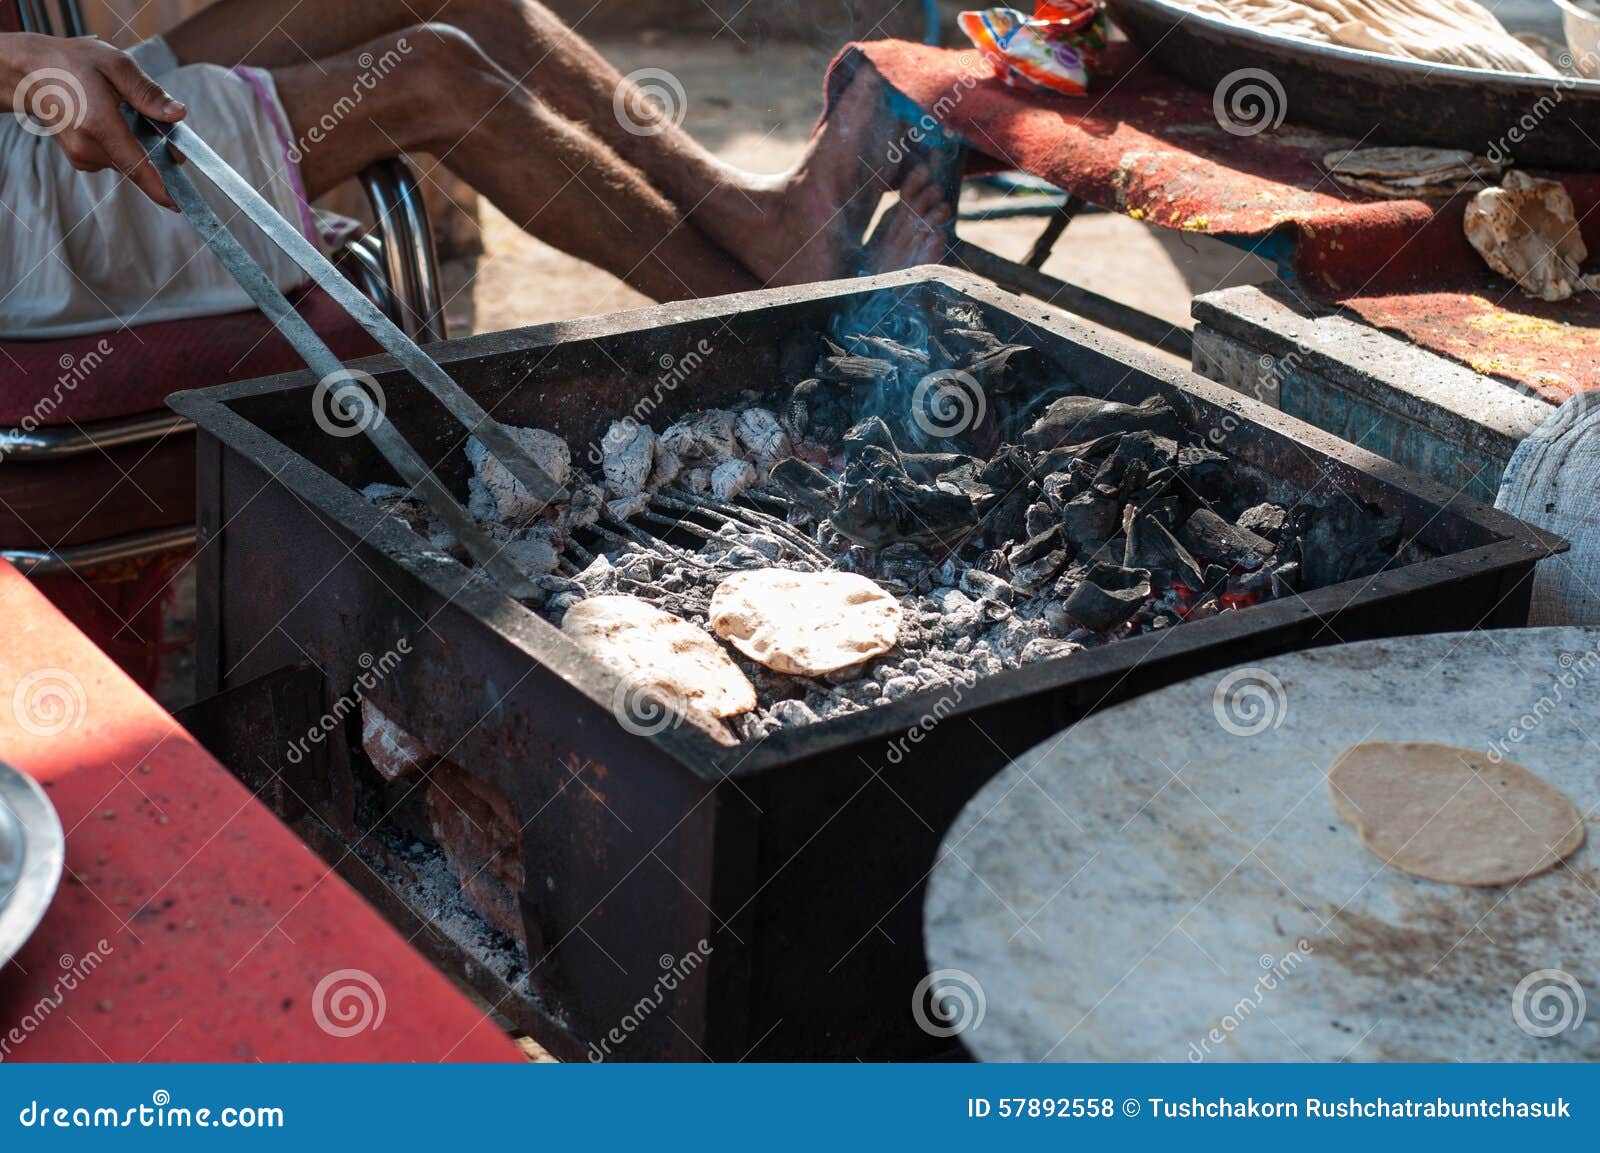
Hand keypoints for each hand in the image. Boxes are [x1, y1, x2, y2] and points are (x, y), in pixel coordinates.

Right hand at [1, 32, 186, 208]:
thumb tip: (178, 114)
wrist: (29, 72)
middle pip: (141, 163)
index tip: (179, 204)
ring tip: (120, 112)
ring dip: (137, 144)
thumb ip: (148, 93)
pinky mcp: (81, 160)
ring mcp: (82, 157)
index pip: (137, 166)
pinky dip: (122, 145)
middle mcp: (88, 147)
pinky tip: (107, 122)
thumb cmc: (71, 63)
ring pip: (130, 161)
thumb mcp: (115, 64)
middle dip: (157, 147)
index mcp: (98, 124)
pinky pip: (116, 159)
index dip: (161, 188)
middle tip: (153, 117)